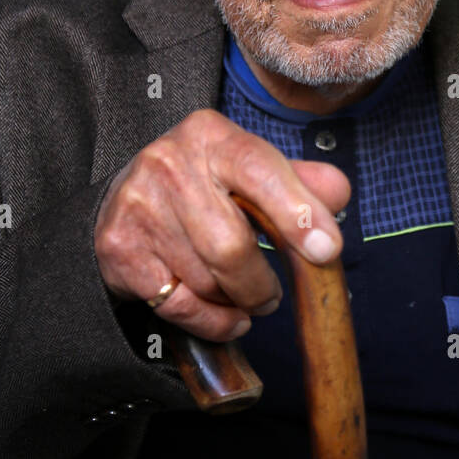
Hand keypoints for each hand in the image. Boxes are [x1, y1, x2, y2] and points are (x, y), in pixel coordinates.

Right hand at [94, 109, 349, 341]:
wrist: (122, 201)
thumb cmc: (203, 185)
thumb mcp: (249, 170)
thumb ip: (299, 181)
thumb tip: (337, 193)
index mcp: (211, 136)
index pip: (259, 169)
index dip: (297, 212)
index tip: (327, 249)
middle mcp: (169, 164)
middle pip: (230, 245)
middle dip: (260, 284)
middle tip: (271, 295)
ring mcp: (140, 207)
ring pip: (207, 281)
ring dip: (235, 301)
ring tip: (238, 293)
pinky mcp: (120, 250)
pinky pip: (181, 306)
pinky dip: (212, 321)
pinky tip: (222, 314)